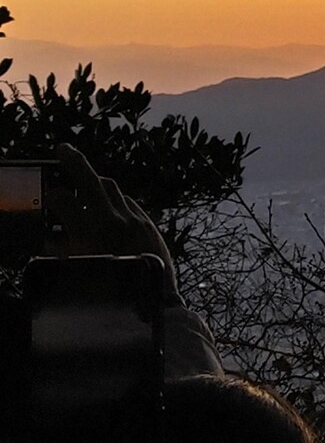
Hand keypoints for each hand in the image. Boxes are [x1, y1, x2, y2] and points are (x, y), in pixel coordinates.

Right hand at [52, 142, 178, 297]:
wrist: (154, 298)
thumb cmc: (112, 292)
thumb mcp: (78, 273)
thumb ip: (62, 251)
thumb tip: (51, 237)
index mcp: (93, 231)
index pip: (65, 201)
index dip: (52, 196)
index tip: (46, 195)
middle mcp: (116, 219)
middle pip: (92, 181)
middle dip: (75, 162)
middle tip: (62, 148)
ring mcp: (135, 219)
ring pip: (113, 189)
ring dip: (96, 183)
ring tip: (83, 181)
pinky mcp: (149, 224)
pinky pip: (129, 203)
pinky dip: (115, 201)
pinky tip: (108, 206)